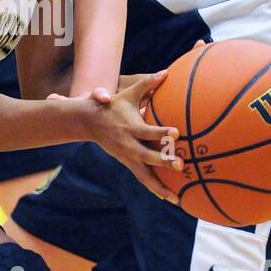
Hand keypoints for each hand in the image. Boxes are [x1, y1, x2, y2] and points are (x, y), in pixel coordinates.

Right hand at [82, 70, 182, 201]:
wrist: (90, 123)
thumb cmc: (113, 105)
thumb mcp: (129, 94)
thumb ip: (148, 83)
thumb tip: (166, 71)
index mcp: (131, 128)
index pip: (148, 131)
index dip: (161, 132)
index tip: (176, 132)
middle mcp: (130, 146)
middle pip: (148, 156)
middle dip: (164, 161)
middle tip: (181, 165)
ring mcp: (128, 158)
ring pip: (146, 176)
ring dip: (161, 188)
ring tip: (177, 199)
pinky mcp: (129, 164)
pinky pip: (144, 180)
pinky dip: (156, 189)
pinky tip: (170, 198)